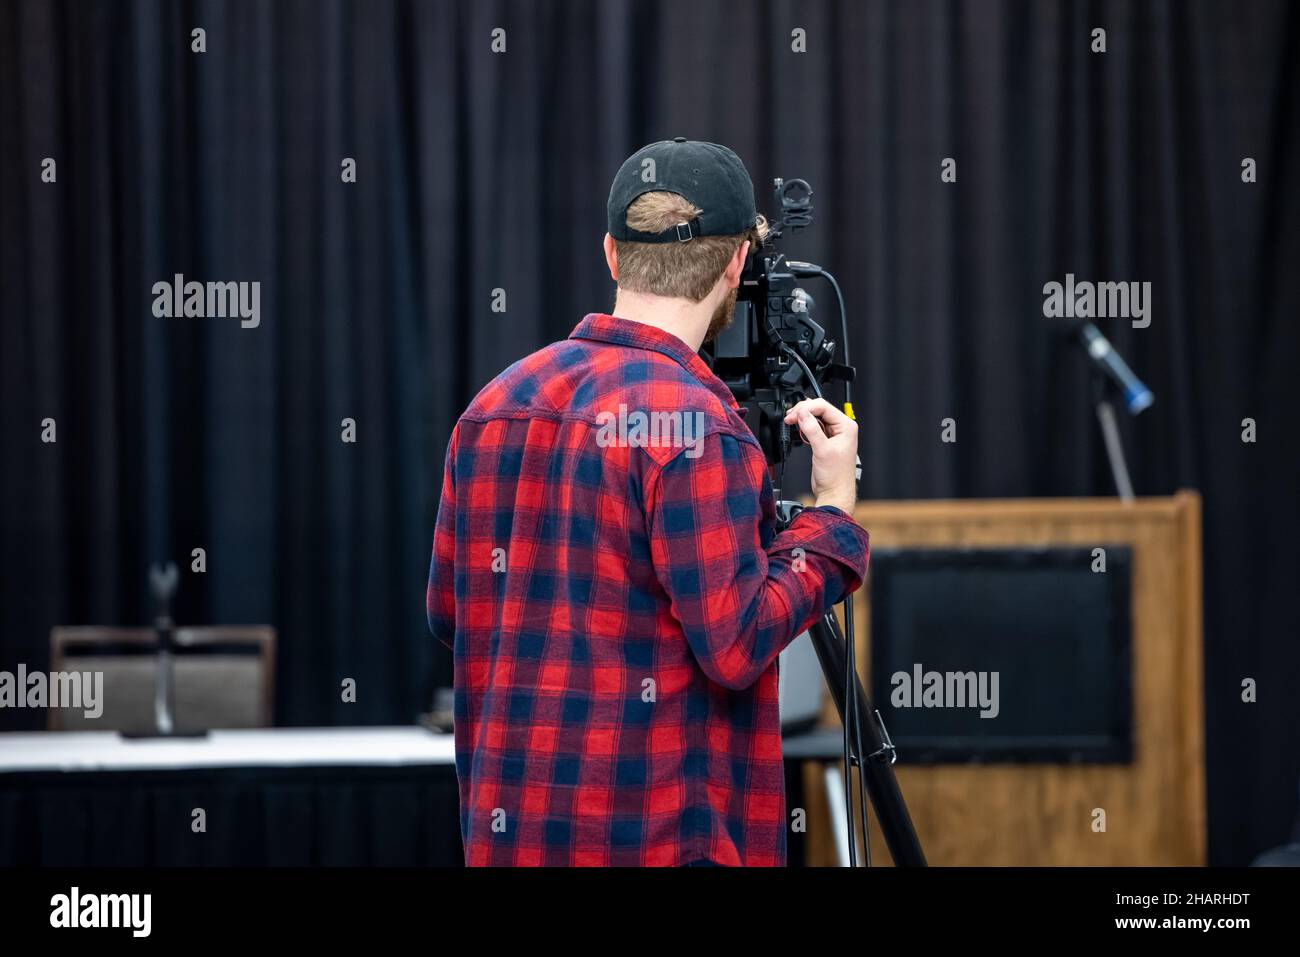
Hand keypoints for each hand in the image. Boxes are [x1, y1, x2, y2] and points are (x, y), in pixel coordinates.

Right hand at [783, 398, 858, 514]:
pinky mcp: (825, 440)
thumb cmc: (836, 476)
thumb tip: (803, 414)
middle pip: (819, 409)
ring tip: (791, 421)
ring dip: (802, 418)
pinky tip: (798, 428)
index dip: (806, 408)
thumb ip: (812, 430)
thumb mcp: (822, 450)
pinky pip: (814, 426)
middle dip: (803, 411)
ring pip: (815, 417)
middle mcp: (841, 428)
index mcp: (846, 426)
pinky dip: (804, 426)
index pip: (824, 407)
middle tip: (790, 418)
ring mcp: (833, 434)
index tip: (793, 415)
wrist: (834, 492)